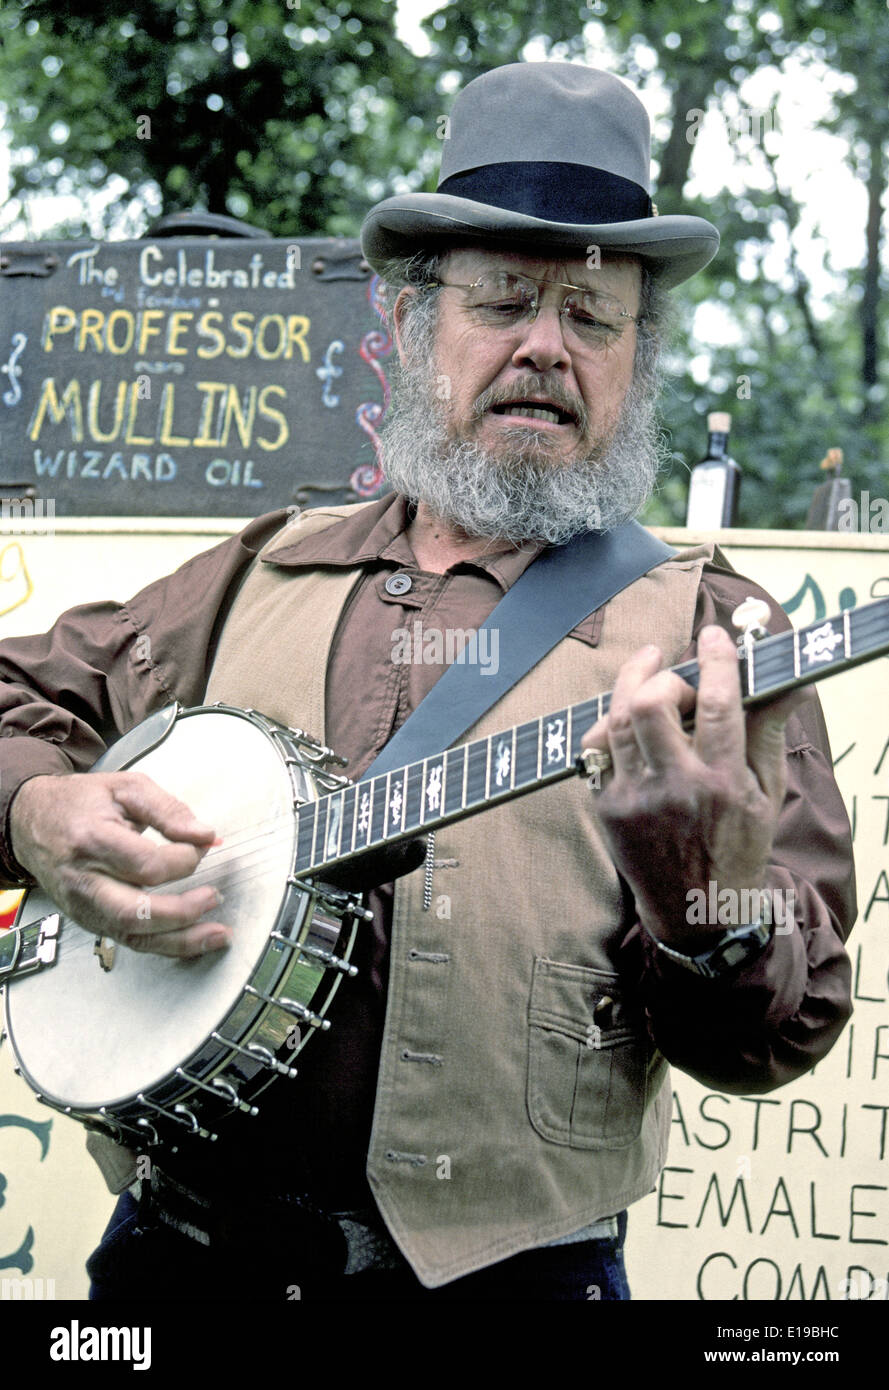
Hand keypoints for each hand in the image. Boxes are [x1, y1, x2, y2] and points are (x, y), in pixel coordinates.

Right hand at [10, 771, 229, 958]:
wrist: (33, 822)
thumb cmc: (80, 804)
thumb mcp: (126, 789)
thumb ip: (168, 810)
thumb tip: (204, 834)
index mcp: (92, 839)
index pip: (146, 864)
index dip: (184, 858)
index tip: (201, 845)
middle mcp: (84, 880)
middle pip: (135, 911)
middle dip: (183, 910)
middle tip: (214, 895)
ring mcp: (84, 906)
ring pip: (134, 935)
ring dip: (181, 939)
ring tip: (218, 932)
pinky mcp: (90, 921)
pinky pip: (131, 942)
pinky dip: (167, 945)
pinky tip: (194, 940)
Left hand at [580, 625, 806, 951]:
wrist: (697, 911)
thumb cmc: (739, 846)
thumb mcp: (766, 792)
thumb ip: (769, 731)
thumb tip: (788, 681)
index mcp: (723, 783)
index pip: (718, 704)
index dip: (716, 659)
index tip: (716, 636)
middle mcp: (674, 788)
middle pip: (651, 704)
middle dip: (664, 676)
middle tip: (678, 675)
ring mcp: (634, 798)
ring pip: (616, 719)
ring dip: (632, 688)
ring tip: (650, 678)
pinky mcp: (606, 806)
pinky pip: (594, 747)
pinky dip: (610, 722)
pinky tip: (628, 717)